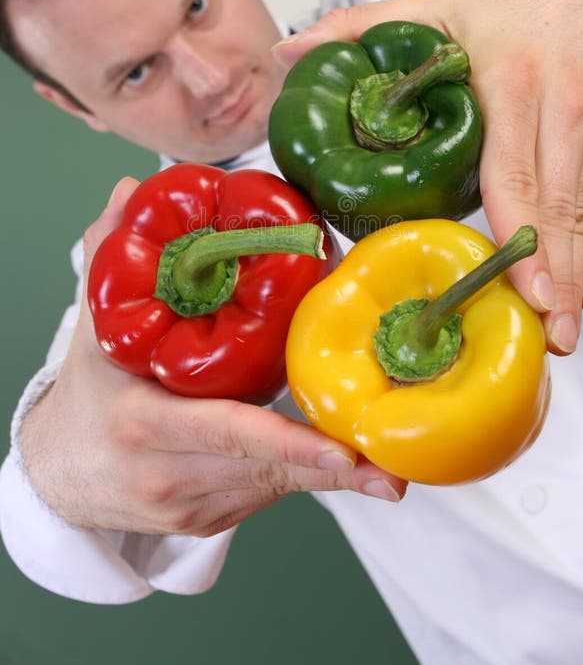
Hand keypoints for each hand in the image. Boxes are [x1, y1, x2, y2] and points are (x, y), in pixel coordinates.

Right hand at [21, 178, 405, 536]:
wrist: (60, 474)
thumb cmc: (86, 399)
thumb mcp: (93, 331)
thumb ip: (110, 257)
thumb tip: (131, 192)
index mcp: (147, 425)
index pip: (228, 432)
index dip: (290, 443)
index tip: (346, 453)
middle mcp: (172, 475)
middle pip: (266, 468)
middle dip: (332, 468)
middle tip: (390, 471)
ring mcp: (192, 507)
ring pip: (274, 484)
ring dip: (317, 464)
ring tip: (372, 461)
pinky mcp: (207, 522)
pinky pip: (265, 493)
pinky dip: (293, 468)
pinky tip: (316, 453)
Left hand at [273, 0, 582, 354]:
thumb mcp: (430, 5)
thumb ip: (359, 27)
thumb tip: (287, 54)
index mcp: (510, 80)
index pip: (514, 172)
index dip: (521, 235)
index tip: (526, 289)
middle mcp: (564, 101)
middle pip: (562, 204)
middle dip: (558, 275)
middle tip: (551, 333)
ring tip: (570, 325)